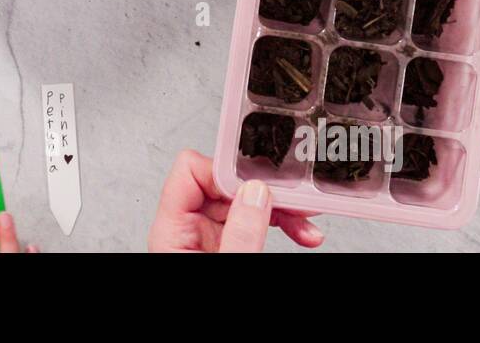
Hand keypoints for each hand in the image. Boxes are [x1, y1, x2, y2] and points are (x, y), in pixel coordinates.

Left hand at [147, 149, 324, 251]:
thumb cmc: (204, 310)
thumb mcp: (226, 265)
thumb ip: (241, 233)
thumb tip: (256, 193)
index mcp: (171, 229)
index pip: (191, 170)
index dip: (228, 169)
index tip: (261, 178)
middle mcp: (188, 228)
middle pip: (225, 182)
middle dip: (265, 188)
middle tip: (296, 197)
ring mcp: (209, 237)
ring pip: (246, 201)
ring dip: (281, 208)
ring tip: (307, 220)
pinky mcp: (228, 246)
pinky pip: (254, 221)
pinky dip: (280, 223)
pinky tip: (301, 231)